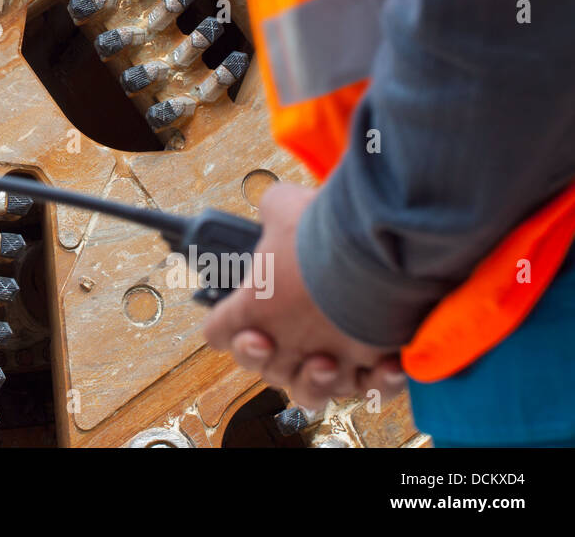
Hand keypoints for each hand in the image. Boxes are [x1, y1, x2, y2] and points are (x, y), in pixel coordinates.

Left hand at [202, 181, 406, 410]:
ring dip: (314, 378)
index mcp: (251, 309)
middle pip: (265, 366)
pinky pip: (367, 390)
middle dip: (271, 350)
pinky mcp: (372, 365)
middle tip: (288, 319)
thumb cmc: (322, 232)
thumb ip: (271, 211)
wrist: (379, 249)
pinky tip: (379, 361)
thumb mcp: (282, 205)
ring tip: (324, 358)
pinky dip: (373, 381)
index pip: (217, 333)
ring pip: (309, 390)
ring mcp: (330, 360)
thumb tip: (274, 207)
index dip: (225, 324)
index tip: (241, 307)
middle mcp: (286, 343)